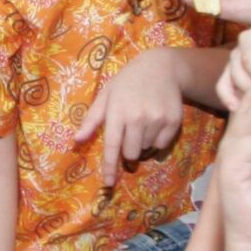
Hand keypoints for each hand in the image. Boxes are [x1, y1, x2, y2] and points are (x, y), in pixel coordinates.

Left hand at [72, 49, 185, 187]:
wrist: (161, 67)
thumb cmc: (127, 83)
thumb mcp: (106, 96)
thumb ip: (92, 119)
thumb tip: (76, 140)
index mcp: (117, 112)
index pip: (112, 146)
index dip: (109, 167)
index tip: (108, 183)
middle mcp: (138, 117)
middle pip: (131, 153)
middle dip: (127, 151)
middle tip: (129, 133)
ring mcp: (157, 119)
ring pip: (146, 148)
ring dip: (142, 142)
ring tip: (142, 121)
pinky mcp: (174, 121)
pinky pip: (162, 144)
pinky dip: (157, 139)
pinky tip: (155, 121)